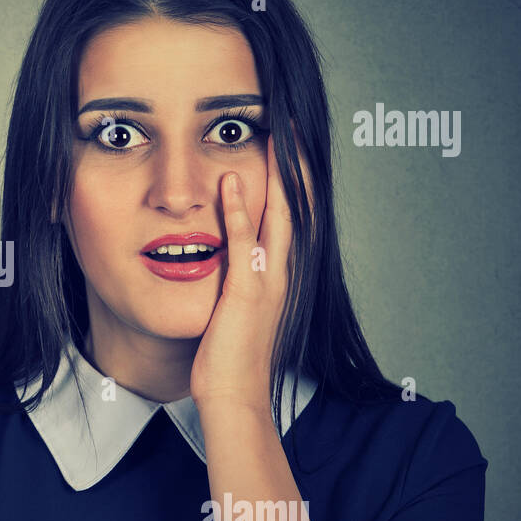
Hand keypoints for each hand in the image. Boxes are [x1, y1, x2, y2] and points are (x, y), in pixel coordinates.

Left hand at [189, 132, 311, 417]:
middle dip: (295, 163)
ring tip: (275, 133)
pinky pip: (244, 244)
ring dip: (276, 174)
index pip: (291, 216)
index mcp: (278, 275)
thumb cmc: (229, 360)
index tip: (286, 142)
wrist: (235, 398)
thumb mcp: (234, 310)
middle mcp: (281, 273)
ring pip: (279, 216)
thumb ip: (234, 281)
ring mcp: (267, 282)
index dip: (292, 178)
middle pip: (296, 206)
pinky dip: (240, 211)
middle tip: (292, 122)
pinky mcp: (247, 293)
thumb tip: (223, 261)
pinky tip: (232, 182)